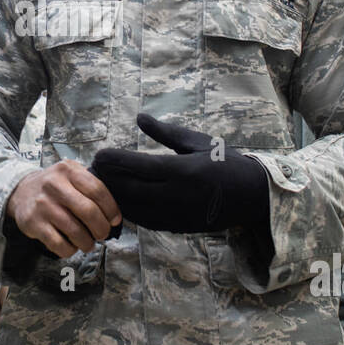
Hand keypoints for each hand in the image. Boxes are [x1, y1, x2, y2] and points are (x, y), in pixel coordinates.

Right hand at [6, 160, 120, 257]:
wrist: (20, 191)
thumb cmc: (52, 186)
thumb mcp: (70, 174)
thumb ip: (90, 186)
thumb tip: (113, 214)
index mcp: (67, 170)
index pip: (97, 190)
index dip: (110, 209)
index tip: (114, 219)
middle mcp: (54, 185)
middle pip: (89, 212)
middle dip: (101, 228)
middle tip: (102, 234)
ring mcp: (43, 205)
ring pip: (75, 232)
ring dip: (87, 242)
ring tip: (87, 242)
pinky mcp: (33, 223)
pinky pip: (59, 244)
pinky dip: (70, 250)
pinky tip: (71, 245)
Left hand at [89, 114, 269, 233]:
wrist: (251, 196)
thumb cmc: (225, 162)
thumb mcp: (197, 142)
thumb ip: (165, 133)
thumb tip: (139, 117)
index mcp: (183, 171)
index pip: (140, 166)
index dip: (115, 161)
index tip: (98, 154)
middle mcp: (178, 195)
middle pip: (131, 190)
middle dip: (108, 180)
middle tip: (92, 170)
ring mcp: (177, 214)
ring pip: (135, 209)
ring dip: (114, 197)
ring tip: (99, 185)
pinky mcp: (178, 227)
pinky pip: (146, 221)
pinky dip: (129, 211)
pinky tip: (119, 201)